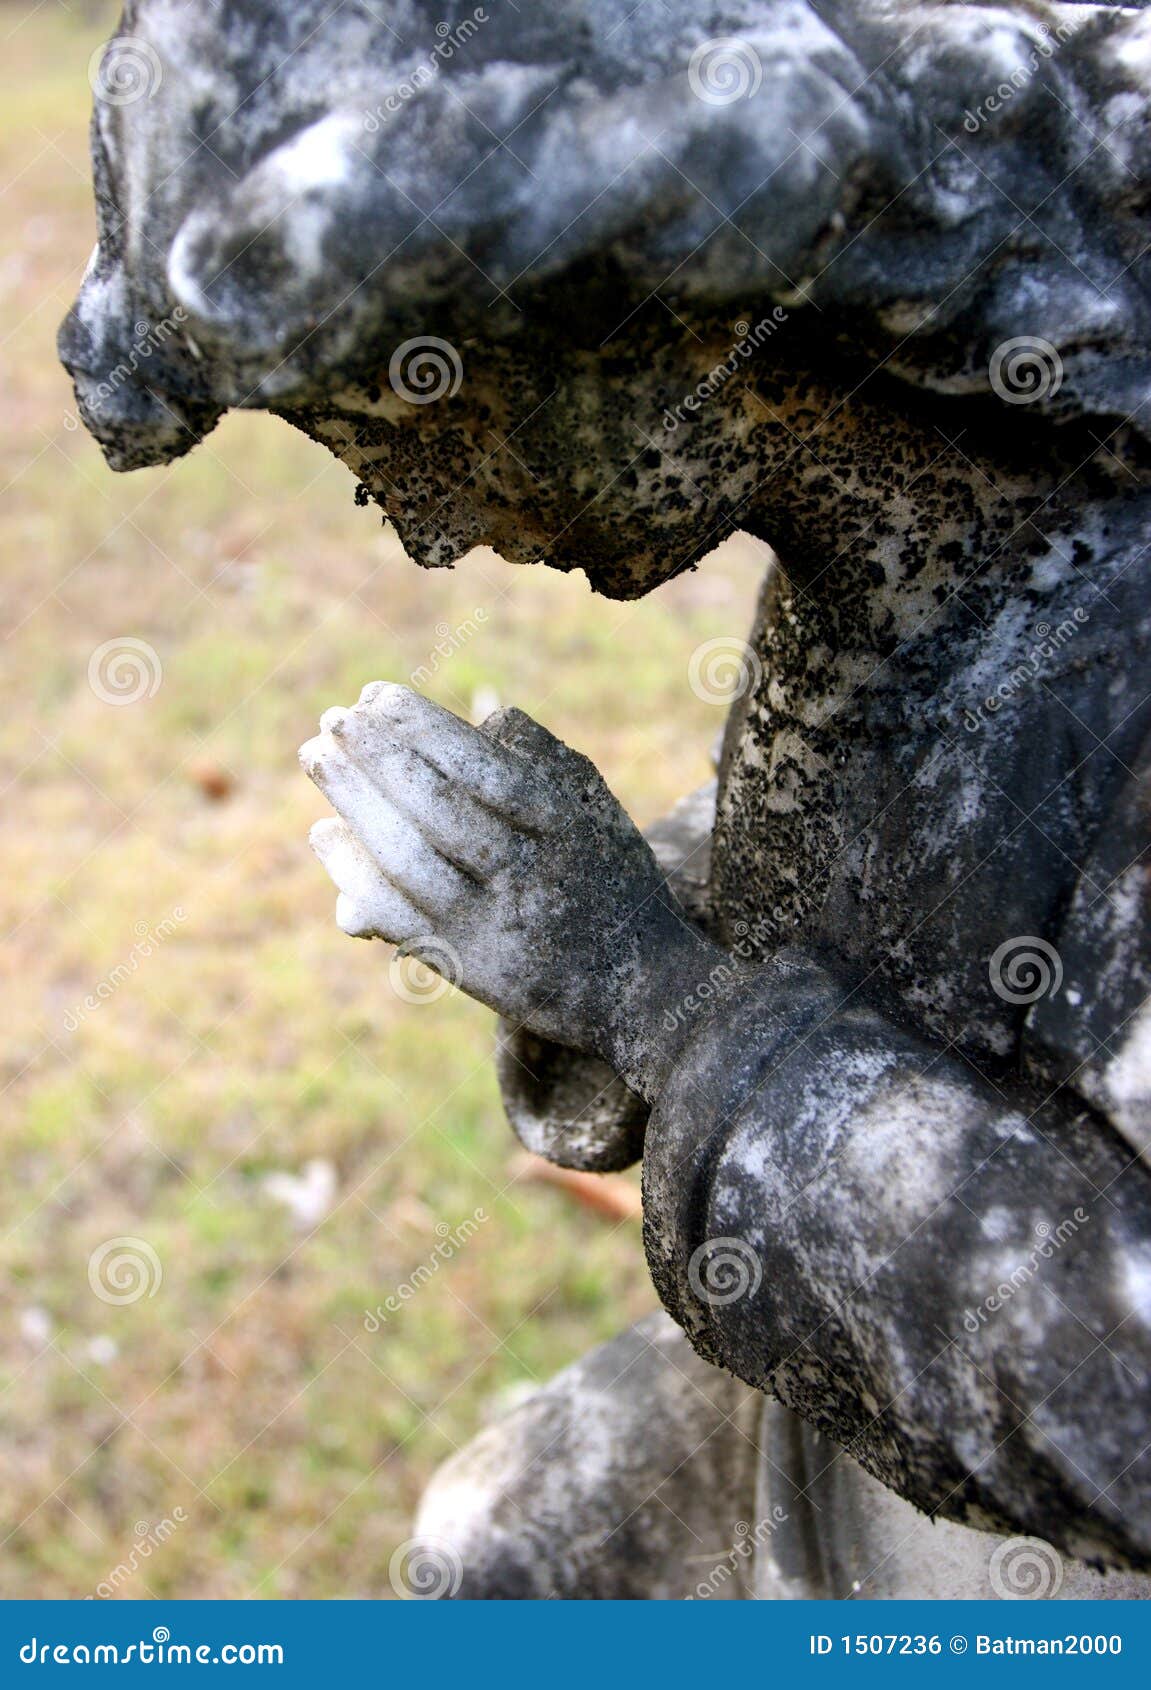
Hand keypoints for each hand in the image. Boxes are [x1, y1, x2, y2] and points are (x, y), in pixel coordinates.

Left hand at [300, 684, 720, 1094]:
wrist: (639, 989)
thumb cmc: (611, 881)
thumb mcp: (598, 811)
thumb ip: (545, 760)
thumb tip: (487, 713)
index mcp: (566, 826)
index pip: (482, 766)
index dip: (422, 726)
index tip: (377, 694)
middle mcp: (530, 875)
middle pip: (436, 806)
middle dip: (375, 755)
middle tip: (334, 718)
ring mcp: (495, 925)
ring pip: (407, 857)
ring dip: (353, 801)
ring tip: (316, 754)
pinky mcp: (467, 967)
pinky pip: (396, 914)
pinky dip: (353, 871)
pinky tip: (325, 834)